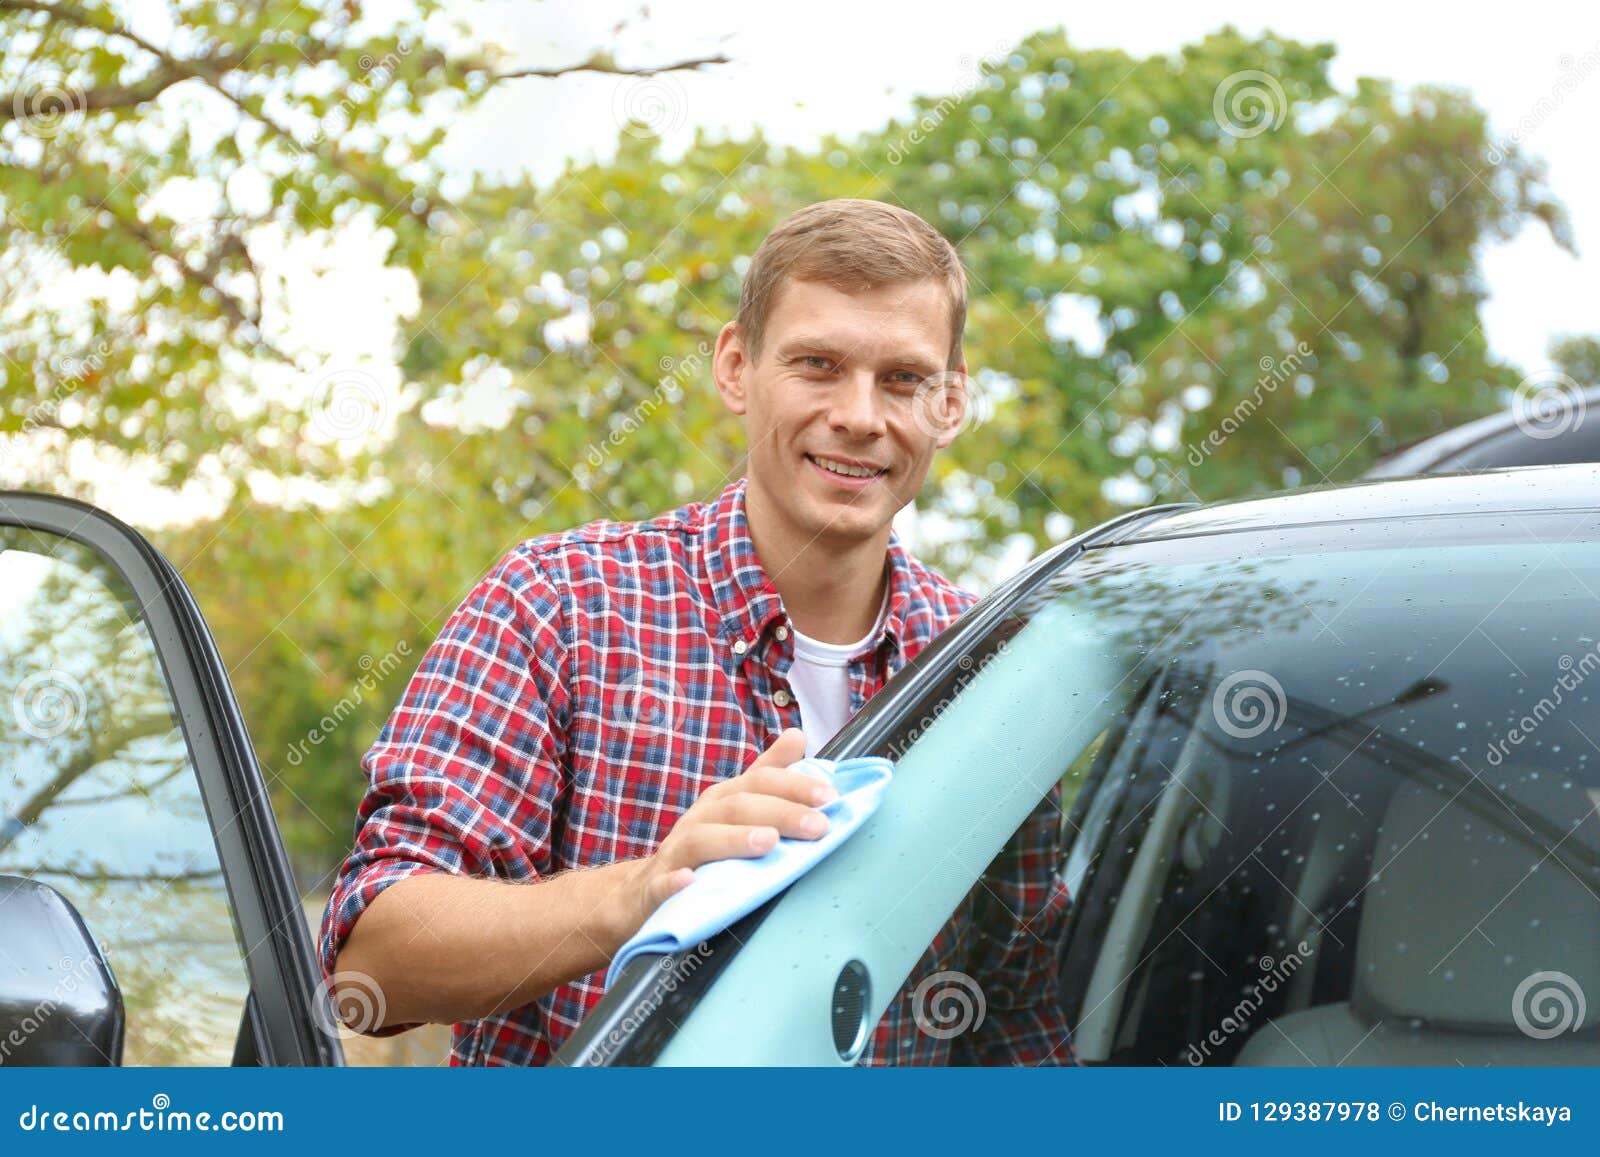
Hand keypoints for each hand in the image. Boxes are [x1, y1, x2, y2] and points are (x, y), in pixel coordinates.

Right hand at [626, 728, 834, 929]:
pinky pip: (661, 883)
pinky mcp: (655, 888)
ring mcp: (675, 852)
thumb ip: (767, 774)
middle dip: (780, 813)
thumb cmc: (704, 844)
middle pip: (737, 806)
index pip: (759, 782)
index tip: (831, 797)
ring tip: (768, 843)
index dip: (795, 785)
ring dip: (734, 839)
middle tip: (818, 826)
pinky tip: (690, 883)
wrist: (644, 890)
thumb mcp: (734, 806)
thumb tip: (798, 736)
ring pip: (702, 840)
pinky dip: (674, 882)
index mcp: (722, 800)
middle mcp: (699, 819)